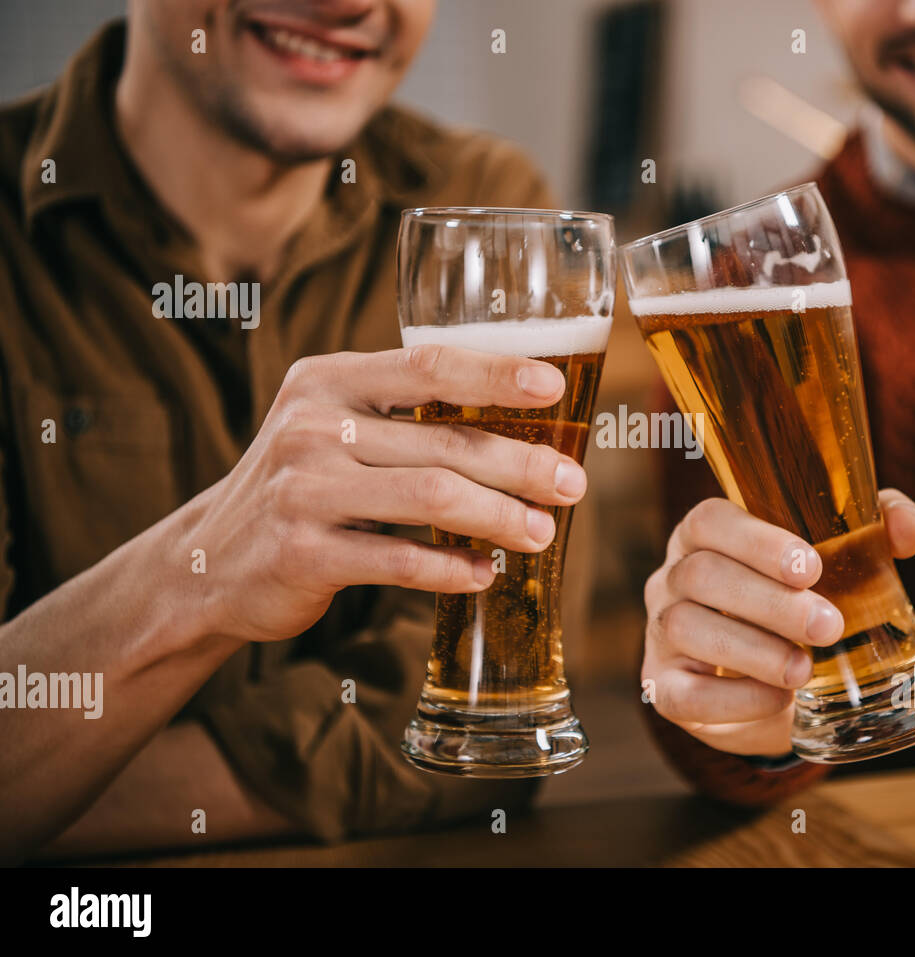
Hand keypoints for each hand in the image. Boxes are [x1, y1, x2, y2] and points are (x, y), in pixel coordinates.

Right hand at [183, 345, 587, 643]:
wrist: (204, 561)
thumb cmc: (299, 486)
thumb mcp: (332, 427)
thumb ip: (402, 415)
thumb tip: (521, 425)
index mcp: (327, 381)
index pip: (428, 365)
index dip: (497, 374)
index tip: (555, 389)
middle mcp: (311, 426)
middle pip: (445, 441)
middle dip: (522, 464)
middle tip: (572, 484)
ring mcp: (303, 490)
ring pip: (431, 498)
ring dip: (500, 518)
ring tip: (542, 533)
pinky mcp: (301, 553)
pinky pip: (400, 560)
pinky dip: (452, 569)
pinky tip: (484, 574)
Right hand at [642, 491, 914, 757]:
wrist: (774, 683)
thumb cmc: (800, 603)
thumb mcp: (839, 562)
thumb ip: (876, 532)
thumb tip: (911, 533)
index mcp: (705, 535)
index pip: (711, 521)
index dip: (757, 540)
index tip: (812, 567)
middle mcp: (671, 577)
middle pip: (701, 575)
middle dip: (769, 602)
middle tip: (828, 625)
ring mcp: (660, 633)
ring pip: (688, 628)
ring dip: (752, 650)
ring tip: (805, 669)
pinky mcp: (664, 688)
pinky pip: (683, 693)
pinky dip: (732, 699)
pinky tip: (778, 699)